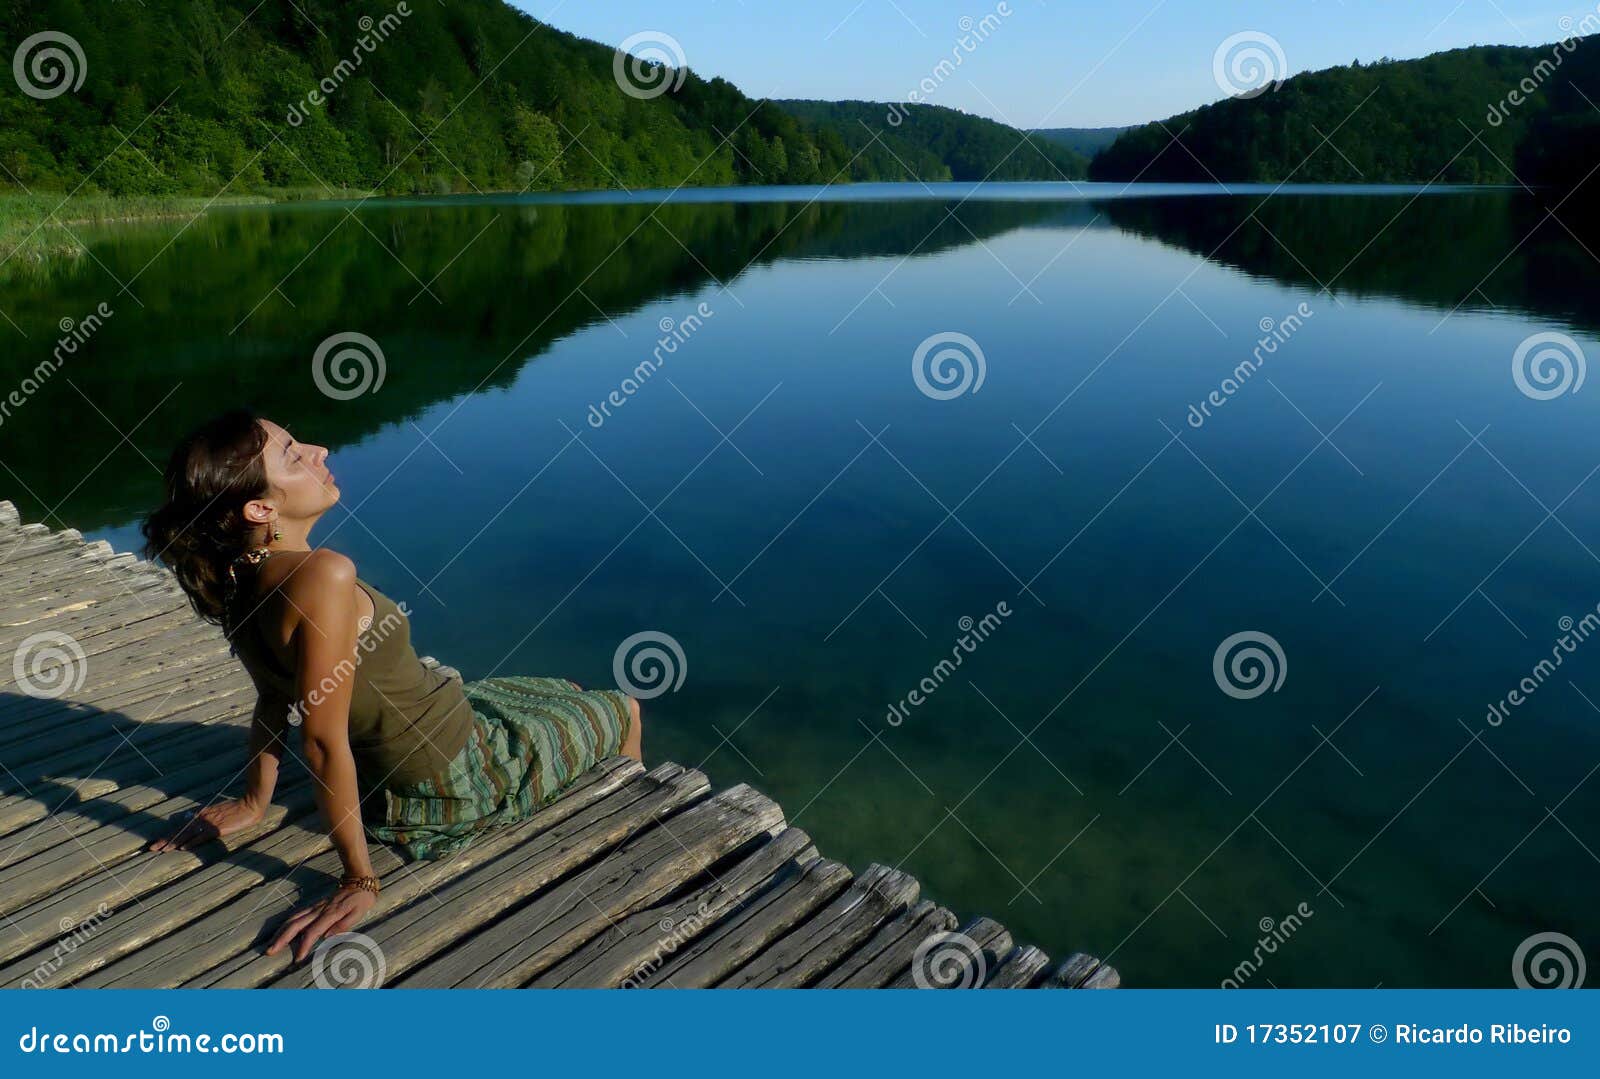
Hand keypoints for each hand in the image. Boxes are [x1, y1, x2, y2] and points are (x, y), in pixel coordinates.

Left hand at [147, 797, 264, 852]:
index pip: (182, 825)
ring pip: (188, 834)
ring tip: (163, 849)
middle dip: (166, 839)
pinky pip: (201, 836)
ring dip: (175, 842)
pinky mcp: (217, 828)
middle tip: (153, 847)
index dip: (170, 834)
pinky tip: (183, 847)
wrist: (250, 804)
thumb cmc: (238, 808)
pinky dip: (192, 842)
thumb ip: (210, 816)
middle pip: (181, 830)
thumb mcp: (220, 810)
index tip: (159, 841)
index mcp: (203, 813)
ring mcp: (209, 823)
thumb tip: (199, 823)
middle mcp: (202, 817)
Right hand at [267, 884, 379, 963]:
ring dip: (280, 931)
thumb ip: (344, 924)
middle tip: (270, 951)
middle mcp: (319, 910)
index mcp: (331, 914)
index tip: (298, 958)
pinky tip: (280, 932)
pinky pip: (297, 915)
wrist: (359, 880)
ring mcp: (315, 907)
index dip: (304, 945)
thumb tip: (327, 936)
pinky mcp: (314, 906)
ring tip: (271, 944)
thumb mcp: (359, 912)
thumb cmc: (361, 899)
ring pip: (293, 918)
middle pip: (296, 924)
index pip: (313, 931)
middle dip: (282, 938)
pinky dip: (286, 924)